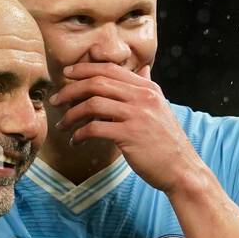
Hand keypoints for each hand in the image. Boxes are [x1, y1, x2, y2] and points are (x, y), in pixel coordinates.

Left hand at [50, 62, 205, 195]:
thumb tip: (143, 68)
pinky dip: (80, 133)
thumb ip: (147, 87)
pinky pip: (95, 128)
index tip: (67, 74)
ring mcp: (136, 115)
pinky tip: (76, 141)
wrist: (182, 169)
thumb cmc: (167, 142)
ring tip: (63, 124)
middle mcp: (142, 97)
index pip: (110, 69)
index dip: (84, 69)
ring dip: (72, 114)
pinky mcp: (129, 135)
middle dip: (71, 90)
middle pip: (97, 83)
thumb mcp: (160, 107)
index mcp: (147, 88)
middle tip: (56, 100)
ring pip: (93, 104)